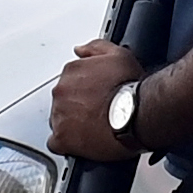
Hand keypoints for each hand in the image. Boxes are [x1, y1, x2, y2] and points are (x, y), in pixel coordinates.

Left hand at [48, 39, 141, 162]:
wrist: (137, 113)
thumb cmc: (130, 87)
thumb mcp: (118, 54)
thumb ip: (95, 48)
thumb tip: (80, 50)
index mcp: (71, 72)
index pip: (68, 83)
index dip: (83, 92)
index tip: (94, 98)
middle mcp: (61, 91)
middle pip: (62, 102)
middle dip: (76, 108)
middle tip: (96, 114)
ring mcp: (59, 115)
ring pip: (58, 121)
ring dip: (71, 125)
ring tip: (93, 129)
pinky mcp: (62, 138)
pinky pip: (55, 143)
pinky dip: (66, 144)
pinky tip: (82, 144)